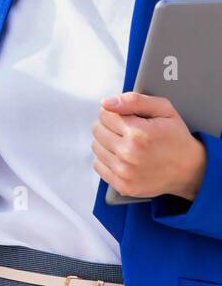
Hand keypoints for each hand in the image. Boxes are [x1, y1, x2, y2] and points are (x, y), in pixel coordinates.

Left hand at [92, 92, 207, 200]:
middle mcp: (129, 154)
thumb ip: (134, 100)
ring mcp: (124, 172)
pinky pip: (98, 165)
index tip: (126, 117)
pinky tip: (123, 157)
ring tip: (126, 143)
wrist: (190, 169)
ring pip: (96, 147)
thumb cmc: (176, 137)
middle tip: (126, 129)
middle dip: (109, 125)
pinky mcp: (122, 185)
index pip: (104, 114)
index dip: (114, 112)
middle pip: (97, 129)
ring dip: (106, 142)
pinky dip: (107, 159)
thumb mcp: (164, 110)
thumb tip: (106, 103)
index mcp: (138, 133)